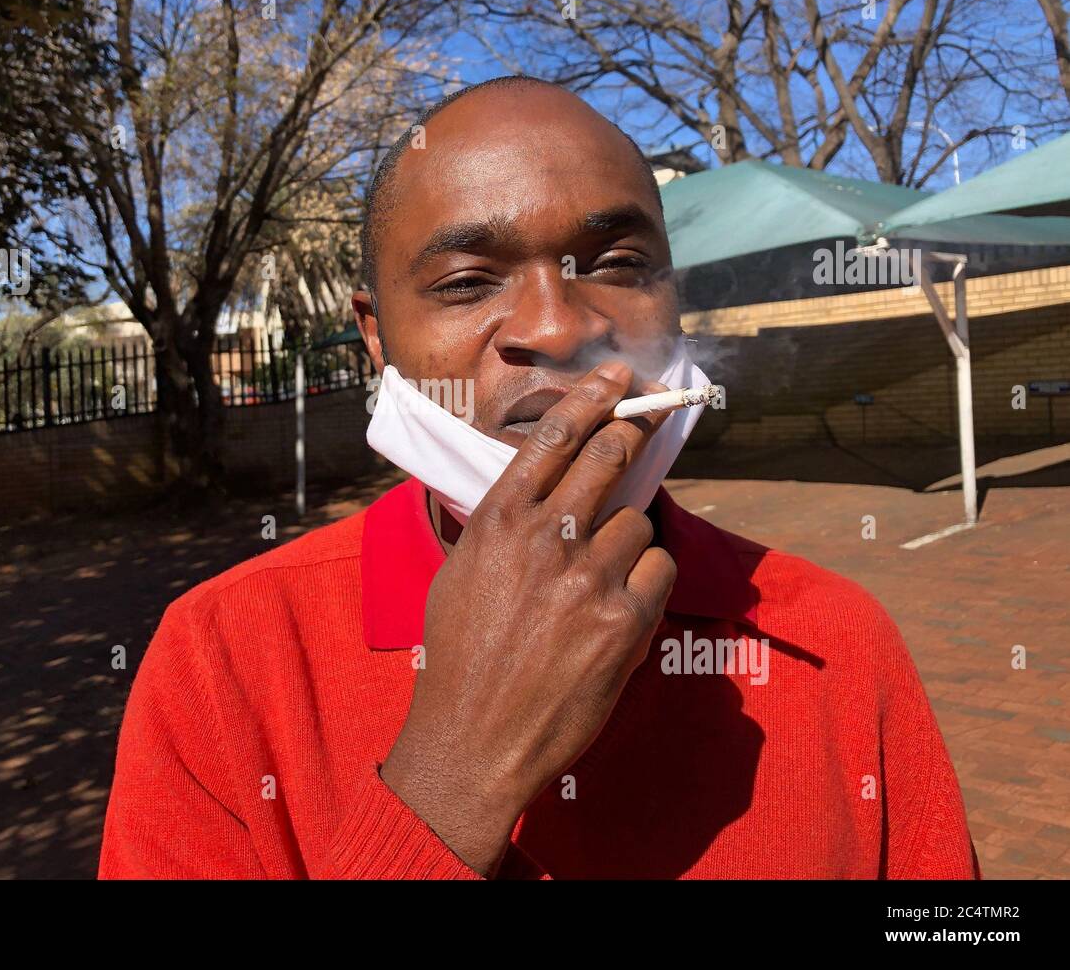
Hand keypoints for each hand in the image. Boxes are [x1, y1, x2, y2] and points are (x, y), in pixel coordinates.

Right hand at [380, 359, 676, 874]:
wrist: (474, 740)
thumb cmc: (459, 659)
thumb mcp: (459, 575)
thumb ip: (501, 528)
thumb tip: (538, 493)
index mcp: (497, 522)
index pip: (553, 437)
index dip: (590, 399)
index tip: (615, 378)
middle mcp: (545, 539)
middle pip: (610, 458)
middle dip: (631, 438)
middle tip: (640, 430)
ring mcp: (588, 578)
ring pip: (637, 523)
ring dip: (626, 539)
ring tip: (599, 575)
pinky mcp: (625, 622)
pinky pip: (658, 571)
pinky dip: (647, 581)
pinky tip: (619, 605)